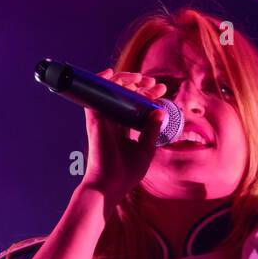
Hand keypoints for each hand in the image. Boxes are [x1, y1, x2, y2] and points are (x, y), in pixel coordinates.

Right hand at [79, 67, 167, 203]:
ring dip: (126, 80)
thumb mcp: (146, 149)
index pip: (135, 105)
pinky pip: (95, 94)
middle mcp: (112, 121)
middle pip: (125, 95)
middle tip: (155, 84)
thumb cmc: (127, 172)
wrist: (111, 184)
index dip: (148, 94)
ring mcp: (103, 118)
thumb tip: (161, 111)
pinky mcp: (95, 119)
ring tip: (142, 79)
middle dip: (141, 85)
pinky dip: (101, 81)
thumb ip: (152, 130)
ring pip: (111, 91)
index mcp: (123, 128)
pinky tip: (112, 74)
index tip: (162, 91)